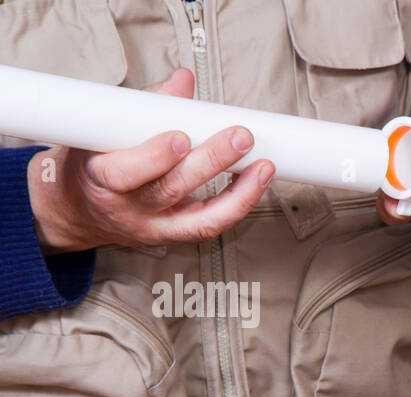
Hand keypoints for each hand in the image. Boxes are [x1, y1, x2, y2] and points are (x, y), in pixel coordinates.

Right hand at [27, 69, 274, 253]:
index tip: (181, 135)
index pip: (124, 173)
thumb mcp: (105, 130)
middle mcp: (127, 209)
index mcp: (99, 178)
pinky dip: (238, 204)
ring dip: (238, 191)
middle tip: (240, 136)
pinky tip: (257, 182)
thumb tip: (183, 79)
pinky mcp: (175, 236)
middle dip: (209, 161)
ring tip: (263, 166)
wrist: (80, 207)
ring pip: (199, 217)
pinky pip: (211, 225)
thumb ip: (145, 105)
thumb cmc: (96, 160)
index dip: (154, 157)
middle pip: (170, 189)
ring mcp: (153, 227)